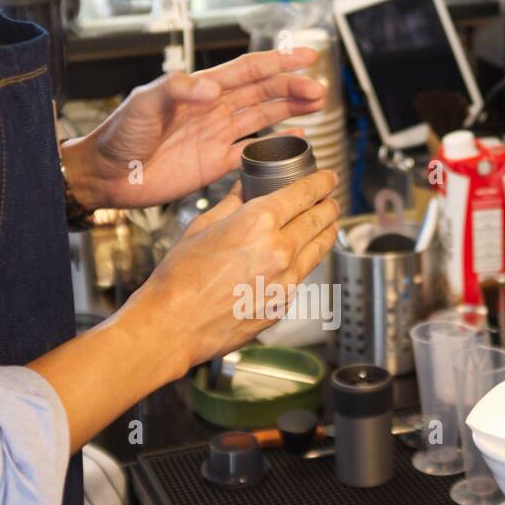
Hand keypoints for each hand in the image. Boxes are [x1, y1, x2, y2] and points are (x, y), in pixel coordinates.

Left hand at [61, 50, 326, 210]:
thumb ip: (177, 90)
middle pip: (261, 93)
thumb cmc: (119, 134)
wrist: (106, 173)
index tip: (304, 57)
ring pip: (262, 119)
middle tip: (318, 90)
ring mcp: (216, 136)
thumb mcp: (143, 103)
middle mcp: (213, 110)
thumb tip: (213, 89)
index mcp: (200, 90)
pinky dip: (274, 146)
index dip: (276, 62)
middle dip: (291, 88)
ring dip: (289, 110)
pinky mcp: (214, 164)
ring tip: (316, 106)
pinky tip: (295, 139)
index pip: (246, 70)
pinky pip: (250, 152)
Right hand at [124, 170, 339, 370]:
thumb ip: (232, 204)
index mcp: (259, 222)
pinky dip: (306, 260)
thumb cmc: (179, 279)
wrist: (174, 326)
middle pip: (320, 219)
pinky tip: (301, 256)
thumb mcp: (202, 227)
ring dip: (327, 232)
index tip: (327, 179)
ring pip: (319, 249)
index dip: (321, 182)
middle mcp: (279, 250)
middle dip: (329, 206)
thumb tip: (245, 188)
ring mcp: (285, 280)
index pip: (304, 193)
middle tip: (331, 199)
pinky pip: (303, 275)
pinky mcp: (283, 304)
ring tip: (327, 224)